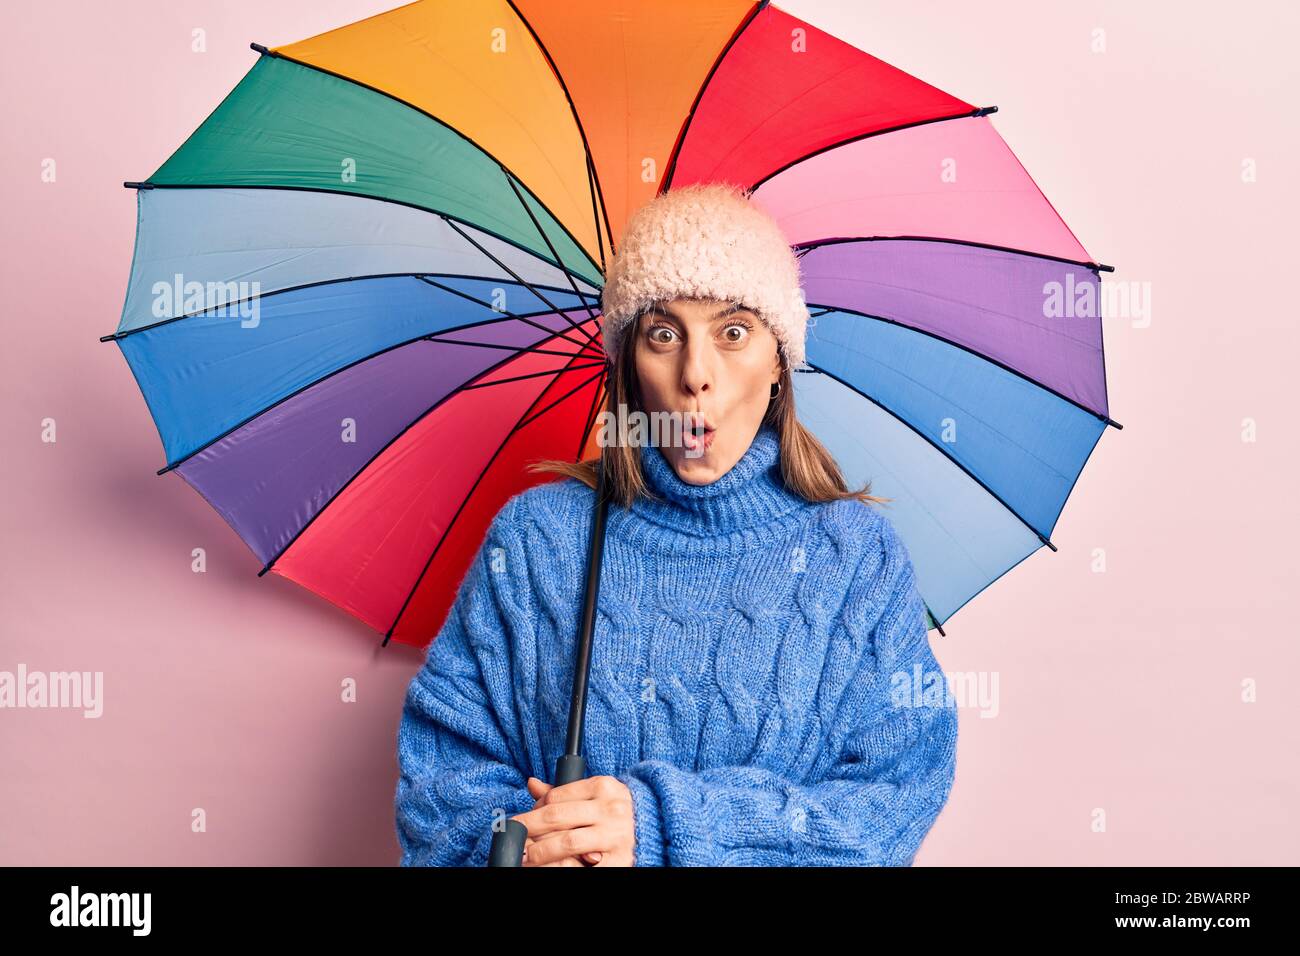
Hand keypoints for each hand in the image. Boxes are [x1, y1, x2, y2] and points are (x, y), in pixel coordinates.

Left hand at [512, 775, 635, 866]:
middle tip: (513, 836)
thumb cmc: (620, 812)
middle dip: (528, 828)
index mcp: (604, 786)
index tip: (523, 818)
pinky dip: (561, 866)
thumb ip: (565, 792)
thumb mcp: (597, 795)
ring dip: (539, 851)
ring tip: (526, 856)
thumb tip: (532, 784)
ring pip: (565, 842)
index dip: (535, 808)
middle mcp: (611, 808)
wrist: (660, 829)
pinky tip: (549, 867)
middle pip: (556, 817)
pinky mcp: (619, 860)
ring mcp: (616, 835)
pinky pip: (581, 865)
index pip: (557, 796)